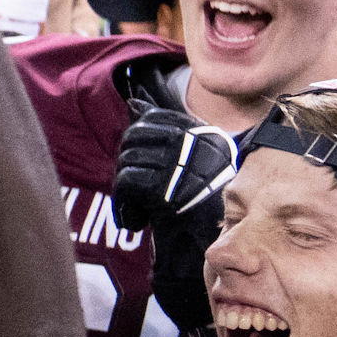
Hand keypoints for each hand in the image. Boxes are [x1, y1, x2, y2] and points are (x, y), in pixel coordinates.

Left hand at [110, 101, 234, 235]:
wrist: (213, 234)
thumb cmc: (203, 195)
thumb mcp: (189, 154)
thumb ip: (163, 126)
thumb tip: (133, 102)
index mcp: (198, 132)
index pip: (155, 116)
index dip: (140, 135)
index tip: (143, 158)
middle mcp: (188, 142)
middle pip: (133, 136)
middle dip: (127, 160)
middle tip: (135, 185)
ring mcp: (175, 163)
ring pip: (126, 160)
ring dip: (124, 186)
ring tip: (137, 205)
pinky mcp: (161, 187)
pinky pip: (125, 182)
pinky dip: (123, 203)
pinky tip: (136, 220)